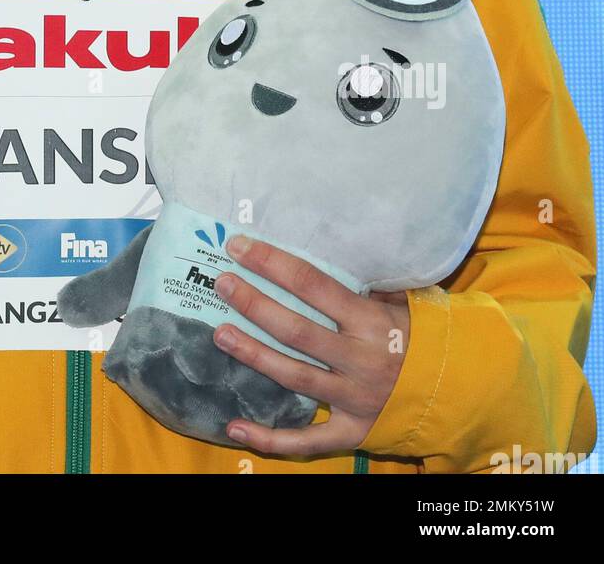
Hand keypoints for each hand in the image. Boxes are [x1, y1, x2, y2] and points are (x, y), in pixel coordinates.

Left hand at [212, 234, 409, 456]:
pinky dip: (269, 438)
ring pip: (294, 376)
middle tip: (223, 284)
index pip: (313, 284)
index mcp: (372, 321)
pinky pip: (308, 440)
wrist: (467, 390)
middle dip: (254, 304)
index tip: (240, 246)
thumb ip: (366, 285)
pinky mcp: (355, 432)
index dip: (272, 263)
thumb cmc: (428, 337)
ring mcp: (355, 398)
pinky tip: (234, 425)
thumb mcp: (404, 302)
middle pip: (296, 329)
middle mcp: (360, 359)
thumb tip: (325, 257)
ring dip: (253, 354)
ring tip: (220, 333)